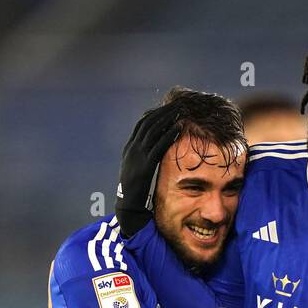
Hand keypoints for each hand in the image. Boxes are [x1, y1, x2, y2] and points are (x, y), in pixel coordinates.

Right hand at [114, 101, 181, 236]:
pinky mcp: (145, 165)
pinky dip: (169, 135)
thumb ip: (143, 157)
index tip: (167, 107)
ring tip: (180, 111)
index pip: (142, 124)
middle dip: (163, 112)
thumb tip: (155, 150)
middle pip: (148, 123)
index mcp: (130, 148)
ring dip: (167, 119)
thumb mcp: (136, 169)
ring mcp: (138, 156)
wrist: (127, 204)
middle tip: (177, 104)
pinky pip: (159, 146)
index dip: (155, 114)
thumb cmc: (135, 190)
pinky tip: (178, 128)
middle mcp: (133, 148)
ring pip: (153, 131)